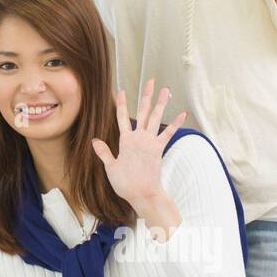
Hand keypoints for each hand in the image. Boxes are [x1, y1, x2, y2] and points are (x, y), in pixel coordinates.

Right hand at [90, 78, 186, 212]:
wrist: (143, 194)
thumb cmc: (125, 183)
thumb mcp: (110, 167)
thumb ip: (103, 152)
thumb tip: (94, 140)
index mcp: (125, 141)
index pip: (121, 118)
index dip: (121, 104)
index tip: (121, 91)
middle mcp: (138, 138)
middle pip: (143, 112)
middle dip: (146, 96)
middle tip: (150, 82)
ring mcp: (150, 142)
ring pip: (156, 118)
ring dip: (161, 103)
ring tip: (166, 90)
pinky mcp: (160, 149)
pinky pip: (169, 133)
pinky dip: (176, 123)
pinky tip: (183, 114)